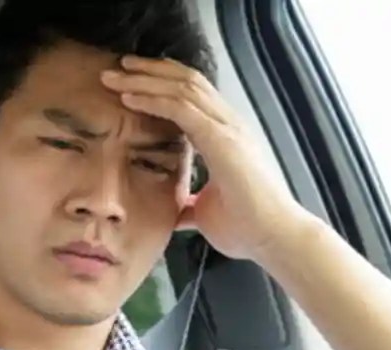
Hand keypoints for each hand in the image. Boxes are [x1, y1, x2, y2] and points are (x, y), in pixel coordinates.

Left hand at [101, 56, 317, 260]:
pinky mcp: (222, 140)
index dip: (163, 83)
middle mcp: (230, 125)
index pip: (194, 96)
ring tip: (115, 74)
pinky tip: (129, 98)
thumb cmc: (247, 229)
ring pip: (182, 88)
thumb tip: (175, 211)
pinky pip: (181, 108)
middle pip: (187, 82)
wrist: (275, 239)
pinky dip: (153, 99)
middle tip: (118, 67)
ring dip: (145, 79)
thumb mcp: (207, 211)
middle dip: (150, 71)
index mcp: (228, 137)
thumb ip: (191, 204)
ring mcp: (228, 130)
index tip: (132, 82)